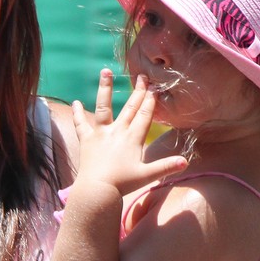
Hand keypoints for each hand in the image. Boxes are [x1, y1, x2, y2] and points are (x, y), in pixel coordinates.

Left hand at [71, 70, 185, 195]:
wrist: (98, 190)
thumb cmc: (123, 183)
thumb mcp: (147, 175)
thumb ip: (166, 166)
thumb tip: (185, 162)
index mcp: (133, 138)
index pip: (145, 115)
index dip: (150, 100)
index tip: (154, 87)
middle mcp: (118, 131)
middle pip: (130, 107)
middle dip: (138, 91)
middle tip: (142, 76)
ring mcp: (101, 134)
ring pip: (103, 107)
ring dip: (105, 89)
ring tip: (105, 71)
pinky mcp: (87, 140)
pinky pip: (81, 124)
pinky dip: (77, 113)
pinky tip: (74, 102)